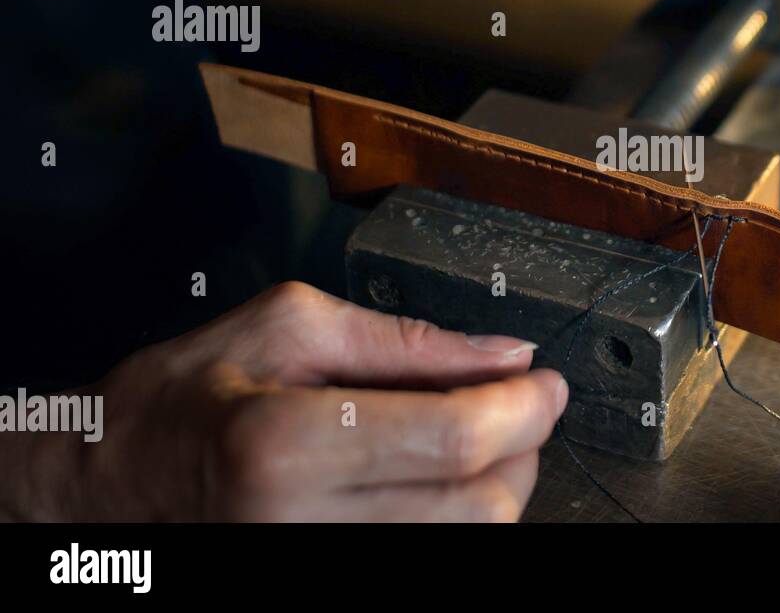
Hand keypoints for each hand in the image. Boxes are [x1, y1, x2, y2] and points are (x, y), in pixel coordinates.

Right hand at [5, 282, 566, 520]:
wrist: (107, 482)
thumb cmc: (184, 397)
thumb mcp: (287, 328)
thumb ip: (404, 341)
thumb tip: (503, 353)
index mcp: (287, 445)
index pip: (452, 439)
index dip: (522, 409)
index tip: (546, 382)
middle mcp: (301, 525)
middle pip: (478, 505)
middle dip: (523, 447)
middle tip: (520, 402)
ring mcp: (312, 565)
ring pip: (467, 541)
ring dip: (497, 484)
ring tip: (476, 435)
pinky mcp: (324, 577)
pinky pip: (433, 555)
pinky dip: (457, 515)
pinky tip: (440, 476)